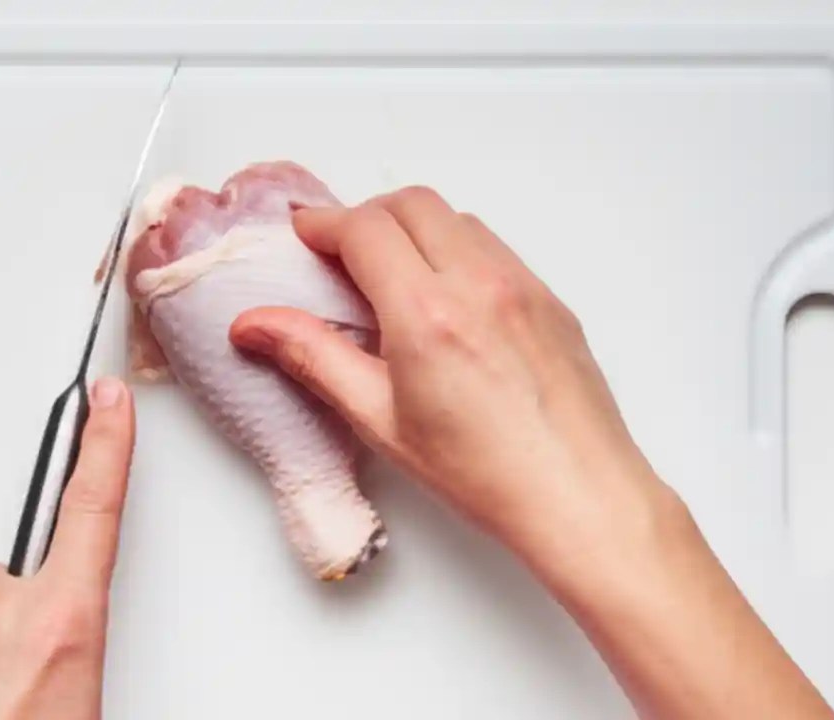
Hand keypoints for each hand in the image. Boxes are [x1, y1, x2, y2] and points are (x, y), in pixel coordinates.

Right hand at [230, 187, 665, 576]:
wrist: (580, 496)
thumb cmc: (481, 473)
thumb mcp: (380, 420)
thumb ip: (314, 358)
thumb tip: (253, 324)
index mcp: (426, 312)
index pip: (365, 228)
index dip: (323, 223)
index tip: (302, 234)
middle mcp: (477, 282)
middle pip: (411, 204)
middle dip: (365, 215)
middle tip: (338, 250)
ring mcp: (522, 284)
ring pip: (457, 218)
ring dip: (414, 227)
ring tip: (391, 273)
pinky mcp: (550, 299)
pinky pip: (494, 247)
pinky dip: (456, 247)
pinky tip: (444, 296)